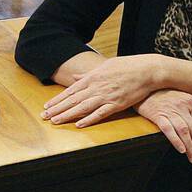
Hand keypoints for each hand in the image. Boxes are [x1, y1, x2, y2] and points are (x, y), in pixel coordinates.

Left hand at [42, 54, 162, 126]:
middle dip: (57, 109)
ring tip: (55, 121)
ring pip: (83, 107)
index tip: (46, 106)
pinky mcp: (117, 104)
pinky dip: (89, 119)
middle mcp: (96, 87)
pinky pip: (100, 113)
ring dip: (68, 115)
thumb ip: (89, 73)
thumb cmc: (127, 66)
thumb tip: (76, 76)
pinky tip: (79, 125)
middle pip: (73, 100)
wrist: (147, 70)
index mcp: (93, 77)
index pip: (70, 91)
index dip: (57, 99)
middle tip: (44, 116)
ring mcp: (106, 96)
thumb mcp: (105, 66)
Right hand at [137, 90, 191, 165]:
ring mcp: (170, 109)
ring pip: (184, 131)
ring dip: (190, 148)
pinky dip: (176, 140)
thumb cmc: (163, 95)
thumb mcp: (181, 102)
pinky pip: (168, 129)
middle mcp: (182, 105)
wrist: (143, 84)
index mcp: (190, 102)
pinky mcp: (157, 114)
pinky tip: (181, 150)